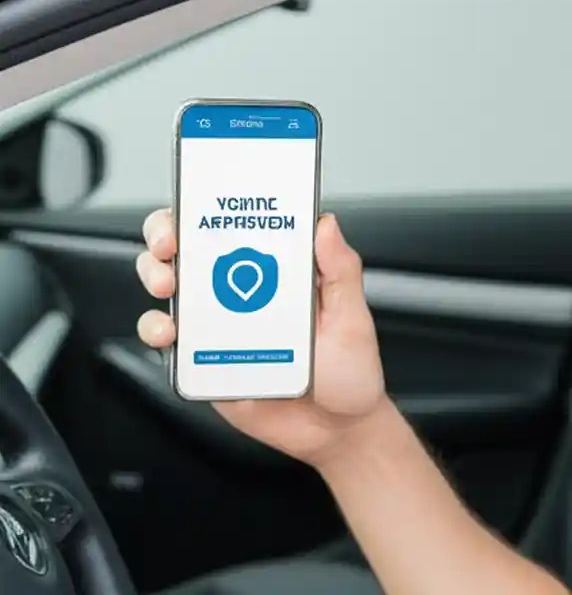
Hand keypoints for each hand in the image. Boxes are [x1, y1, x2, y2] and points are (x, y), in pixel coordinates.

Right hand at [135, 209, 389, 467]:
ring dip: (155, 277)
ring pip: (168, 288)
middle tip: (172, 246)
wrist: (338, 431)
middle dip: (165, 236)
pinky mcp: (203, 361)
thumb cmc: (349, 372)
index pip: (236, 226)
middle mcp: (240, 292)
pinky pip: (167, 340)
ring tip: (169, 287)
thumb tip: (325, 223)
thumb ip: (341, 271)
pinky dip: (157, 330)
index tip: (200, 203)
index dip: (209, 208)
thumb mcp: (353, 317)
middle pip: (188, 249)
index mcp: (276, 271)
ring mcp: (218, 326)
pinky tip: (171, 333)